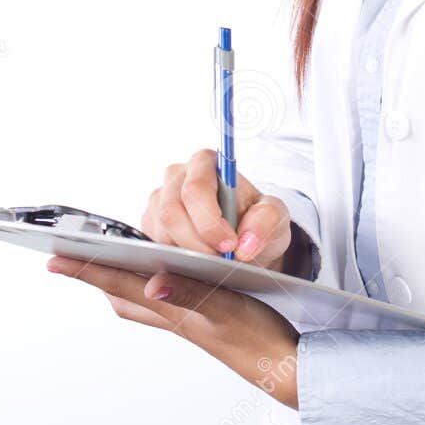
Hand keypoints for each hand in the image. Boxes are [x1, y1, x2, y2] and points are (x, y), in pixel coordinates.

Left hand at [45, 254, 299, 407]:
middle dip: (96, 277)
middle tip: (69, 260)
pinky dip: (150, 288)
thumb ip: (190, 294)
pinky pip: (162, 304)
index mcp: (175, 311)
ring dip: (119, 282)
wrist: (286, 368)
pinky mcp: (202, 322)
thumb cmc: (261, 340)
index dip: (89, 270)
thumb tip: (152, 282)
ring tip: (101, 266)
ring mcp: (187, 322)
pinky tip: (158, 279)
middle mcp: (174, 317)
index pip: (122, 284)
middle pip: (122, 296)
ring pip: (140, 301)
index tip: (55, 258)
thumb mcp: (227, 311)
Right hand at [140, 149, 302, 272]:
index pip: (196, 190)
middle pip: (171, 212)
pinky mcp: (150, 222)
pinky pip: (154, 244)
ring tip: (213, 260)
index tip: (229, 245)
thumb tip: (245, 243)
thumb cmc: (256, 220)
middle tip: (221, 260)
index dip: (209, 222)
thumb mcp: (274, 217)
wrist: (244, 237)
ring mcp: (159, 199)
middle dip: (197, 242)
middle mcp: (177, 176)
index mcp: (206, 162)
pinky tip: (196, 262)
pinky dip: (175, 259)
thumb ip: (266, 222)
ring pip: (161, 231)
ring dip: (187, 253)